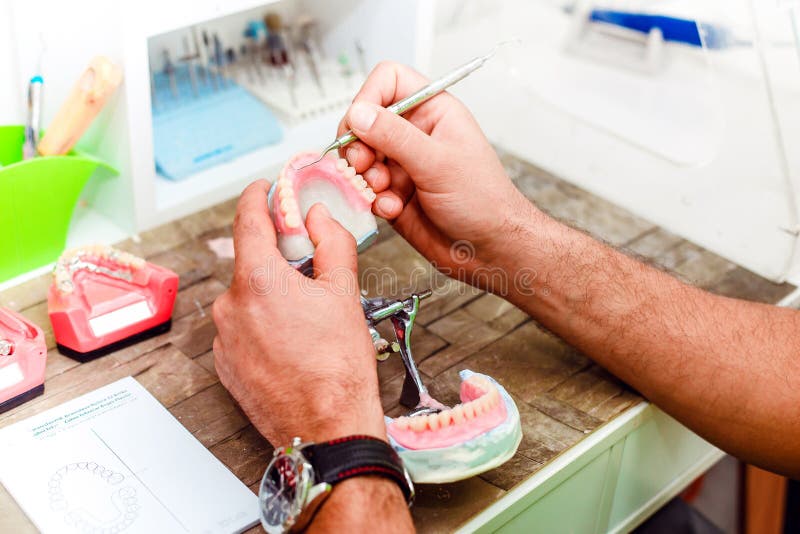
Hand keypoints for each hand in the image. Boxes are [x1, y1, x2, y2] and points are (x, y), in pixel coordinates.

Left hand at [212, 181, 384, 445]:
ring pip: (247, 298)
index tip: (264, 188)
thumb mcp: (344, 293)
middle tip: (308, 267)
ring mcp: (224, 338)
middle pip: (250, 263)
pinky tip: (290, 343)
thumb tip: (317, 215)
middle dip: (276, 258)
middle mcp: (230, 306)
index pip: (247, 220)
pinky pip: (241, 328)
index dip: (257, 197)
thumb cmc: (338, 366)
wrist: (326, 428)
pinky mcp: (224, 364)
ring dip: (270, 295)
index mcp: (258, 280)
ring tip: (306, 320)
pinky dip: (261, 324)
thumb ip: (331, 243)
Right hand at [338, 61, 536, 278]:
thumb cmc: (483, 200)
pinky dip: (374, 200)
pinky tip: (393, 209)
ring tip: (383, 190)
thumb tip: (358, 113)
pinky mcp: (394, 193)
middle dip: (358, 145)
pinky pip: (367, 189)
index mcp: (433, 111)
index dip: (369, 97)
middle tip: (363, 164)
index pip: (389, 81)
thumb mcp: (438, 162)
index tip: (360, 123)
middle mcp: (415, 134)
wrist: (489, 248)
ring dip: (365, 176)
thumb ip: (394, 136)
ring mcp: (403, 164)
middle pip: (365, 121)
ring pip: (361, 158)